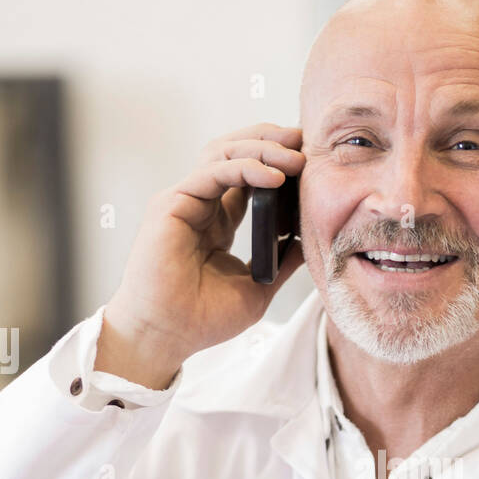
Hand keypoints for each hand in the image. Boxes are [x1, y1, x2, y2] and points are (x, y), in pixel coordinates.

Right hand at [94, 122, 305, 387]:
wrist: (167, 337)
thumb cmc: (202, 319)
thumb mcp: (258, 288)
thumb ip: (281, 261)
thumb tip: (309, 241)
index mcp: (217, 222)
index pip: (248, 177)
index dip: (278, 163)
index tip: (311, 161)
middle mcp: (200, 205)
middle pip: (235, 153)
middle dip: (271, 141)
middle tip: (304, 141)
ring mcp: (185, 201)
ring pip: (224, 153)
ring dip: (262, 148)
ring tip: (295, 156)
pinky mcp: (172, 204)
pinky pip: (212, 172)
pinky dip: (245, 168)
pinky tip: (274, 177)